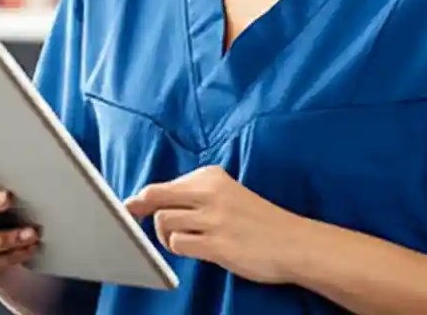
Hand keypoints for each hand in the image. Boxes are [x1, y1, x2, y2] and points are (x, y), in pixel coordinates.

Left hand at [125, 165, 308, 284]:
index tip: (133, 210)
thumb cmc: (257, 221)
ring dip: (164, 237)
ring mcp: (214, 218)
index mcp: (212, 177)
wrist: (293, 242)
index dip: (142, 200)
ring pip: (164, 222)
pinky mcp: (217, 244)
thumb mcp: (227, 195)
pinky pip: (178, 245)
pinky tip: (196, 250)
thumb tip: (147, 202)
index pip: (162, 185)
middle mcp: (211, 193)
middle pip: (155, 197)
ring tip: (184, 241)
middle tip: (138, 224)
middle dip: (140, 212)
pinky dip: (179, 250)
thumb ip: (193, 196)